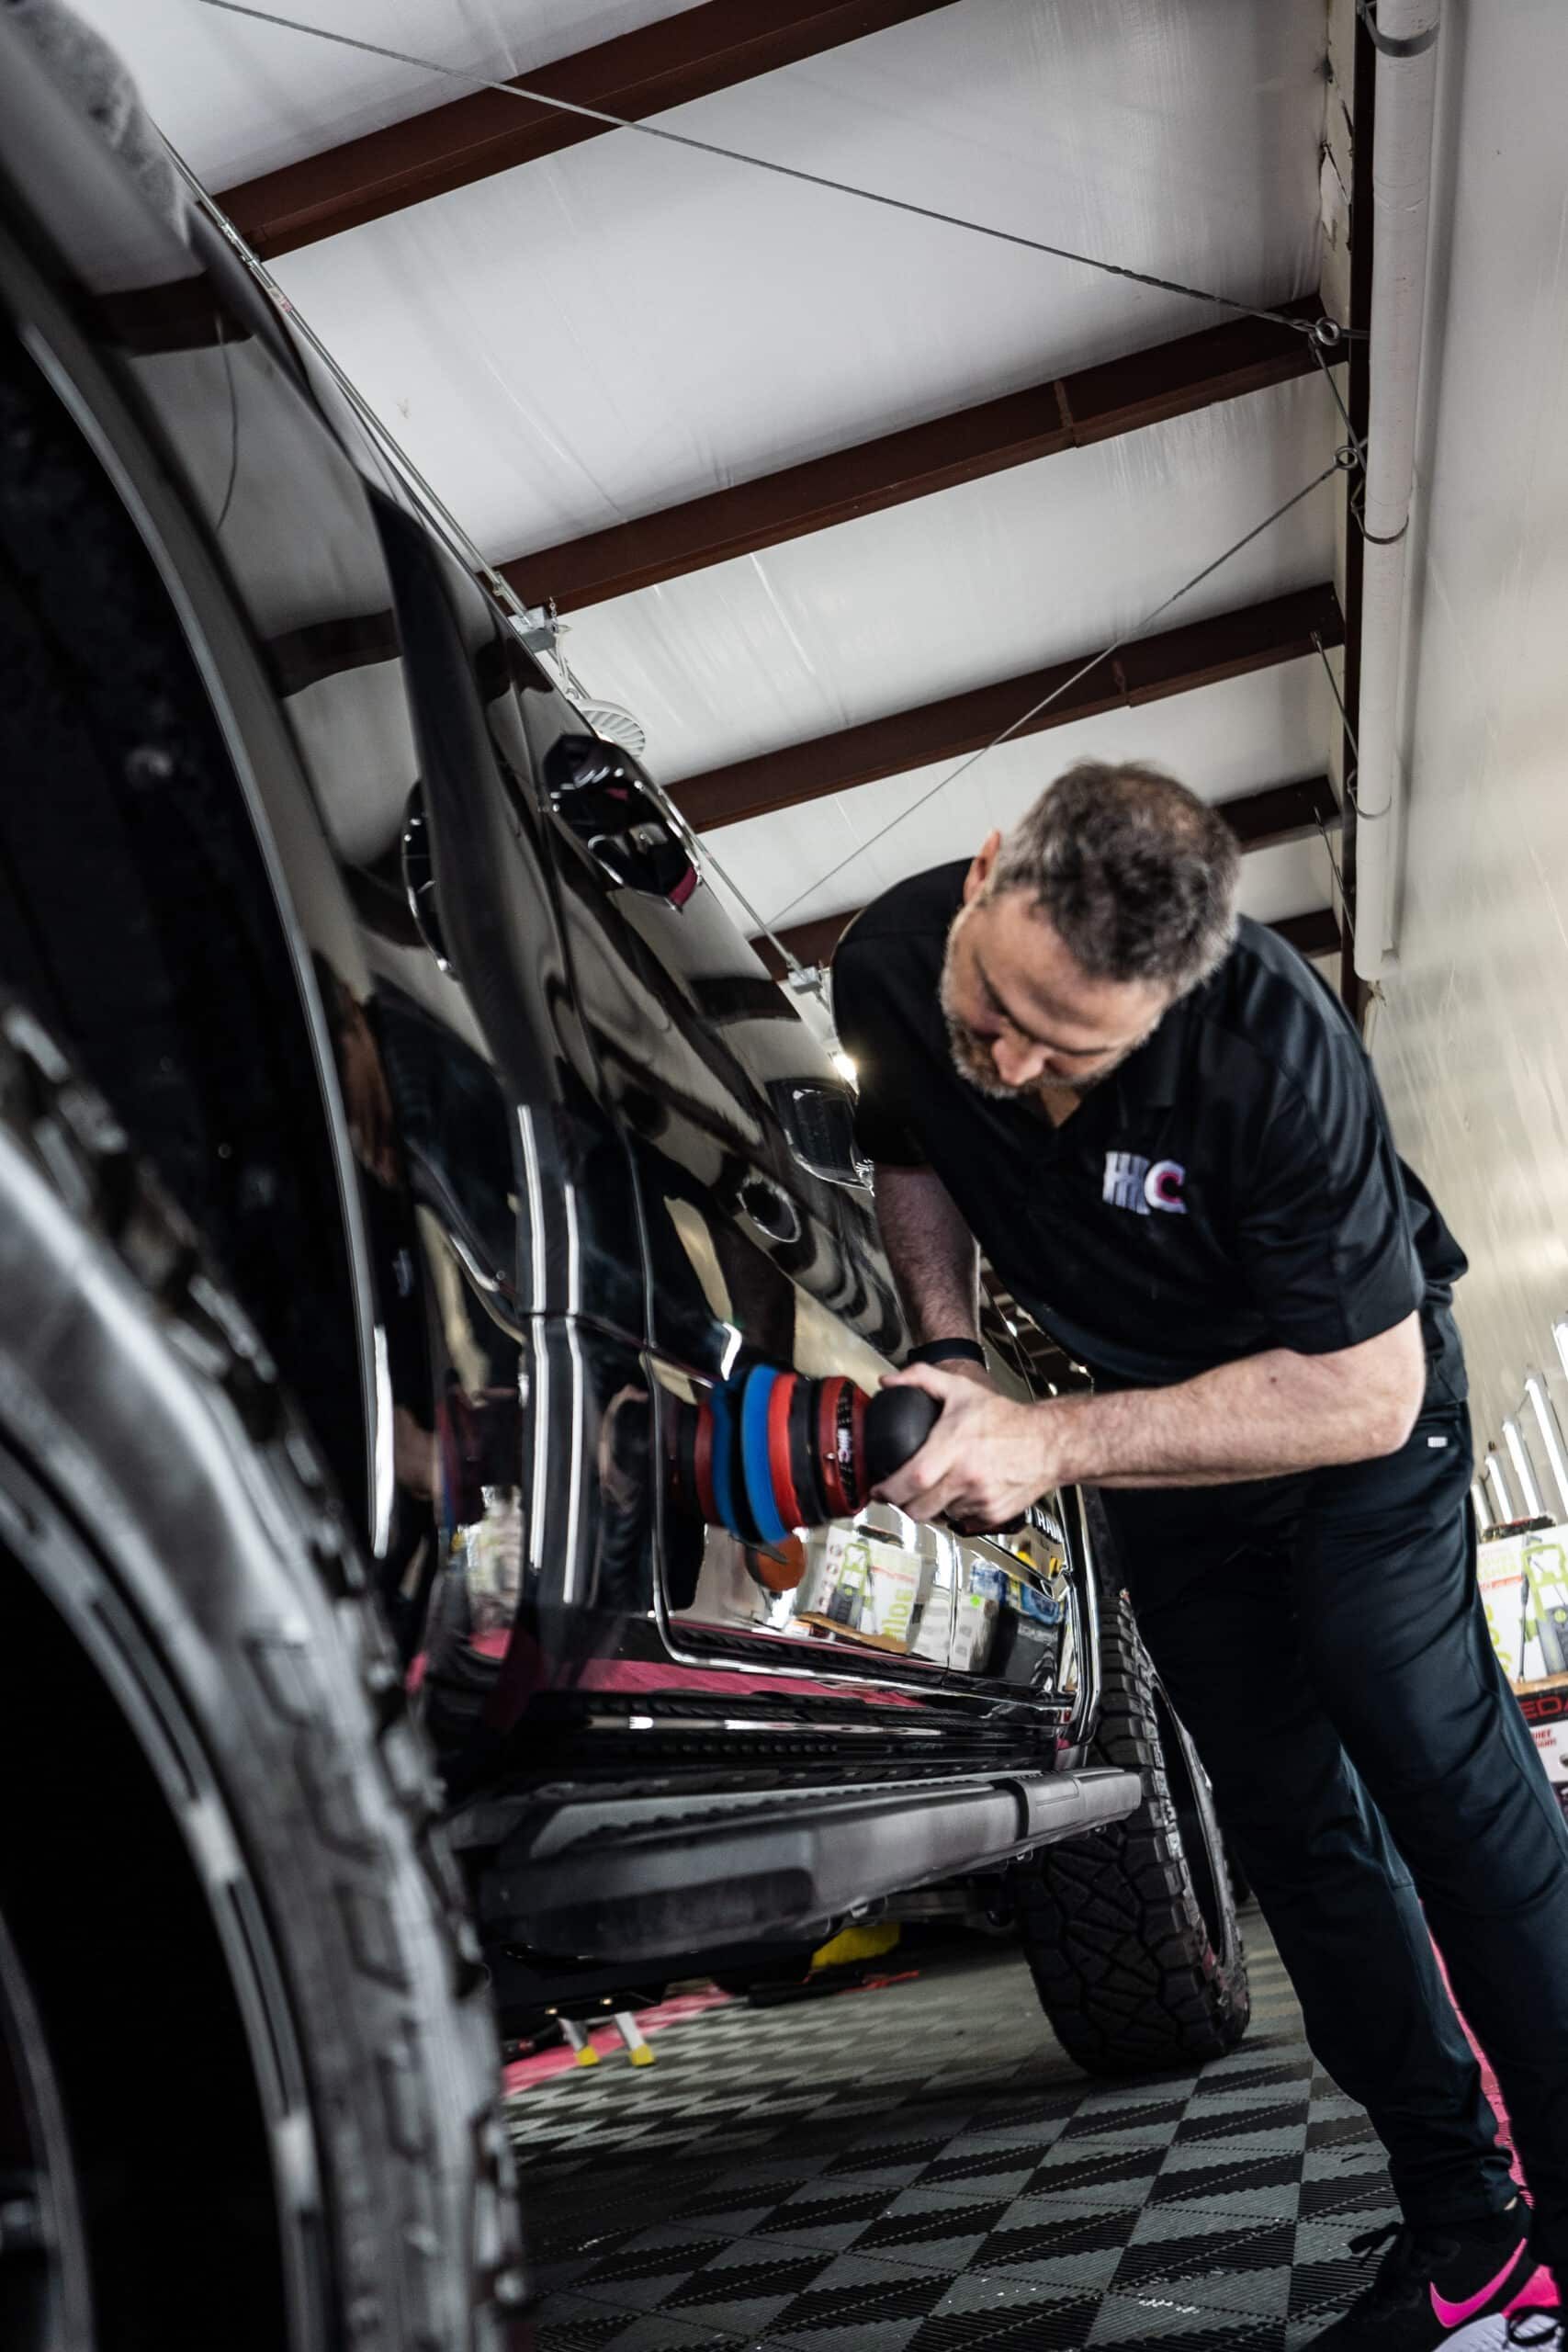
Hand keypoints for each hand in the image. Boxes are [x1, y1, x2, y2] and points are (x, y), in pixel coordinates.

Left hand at [873, 1364, 1068, 1527]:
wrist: (1048, 1443)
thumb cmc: (1006, 1418)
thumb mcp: (961, 1389)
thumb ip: (921, 1378)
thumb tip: (889, 1382)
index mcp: (955, 1446)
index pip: (912, 1480)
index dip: (889, 1490)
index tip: (878, 1489)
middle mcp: (967, 1476)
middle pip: (919, 1508)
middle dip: (902, 1504)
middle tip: (899, 1492)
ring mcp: (981, 1499)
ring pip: (939, 1515)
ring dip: (930, 1506)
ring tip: (933, 1488)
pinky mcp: (993, 1514)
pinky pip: (961, 1520)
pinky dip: (954, 1510)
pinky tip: (958, 1492)